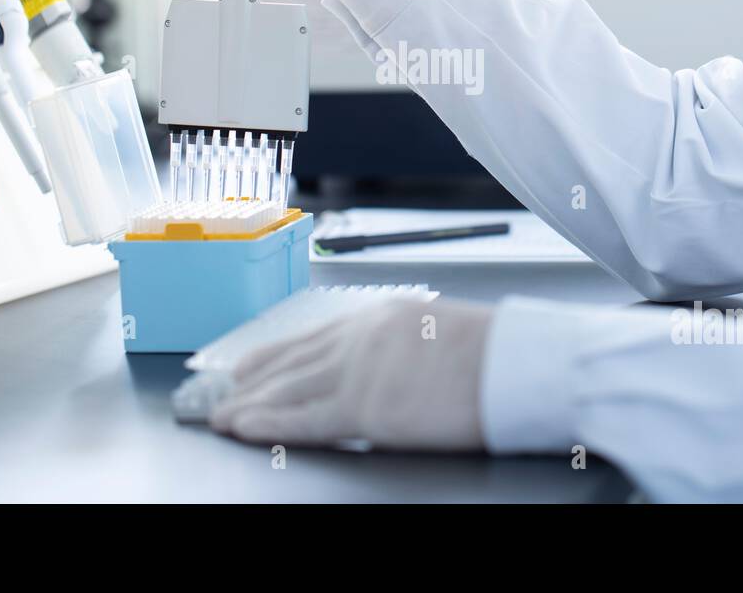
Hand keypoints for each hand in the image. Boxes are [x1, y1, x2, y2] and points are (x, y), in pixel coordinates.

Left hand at [210, 298, 493, 450]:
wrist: (521, 363)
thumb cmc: (499, 354)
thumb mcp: (441, 334)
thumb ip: (404, 347)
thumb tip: (391, 369)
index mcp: (384, 316)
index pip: (315, 337)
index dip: (276, 354)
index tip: (248, 363)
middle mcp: (364, 336)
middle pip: (294, 360)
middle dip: (254, 379)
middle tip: (221, 392)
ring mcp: (363, 369)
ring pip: (289, 388)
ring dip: (249, 403)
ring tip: (221, 415)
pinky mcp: (368, 406)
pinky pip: (305, 419)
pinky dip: (269, 423)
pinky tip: (245, 427)